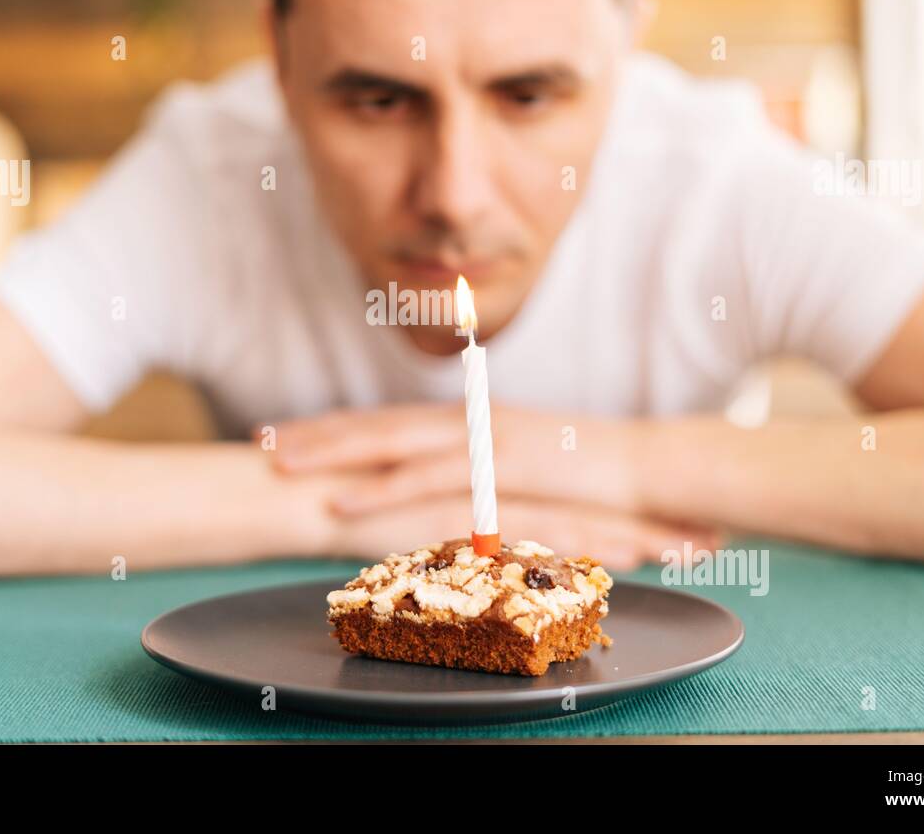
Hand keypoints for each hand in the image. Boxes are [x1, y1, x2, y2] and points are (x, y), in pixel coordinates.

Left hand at [259, 403, 723, 570]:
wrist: (663, 468)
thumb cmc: (605, 477)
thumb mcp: (539, 473)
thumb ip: (493, 476)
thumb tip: (459, 496)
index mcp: (476, 421)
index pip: (394, 420)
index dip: (341, 427)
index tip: (293, 434)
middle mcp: (473, 420)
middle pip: (378, 422)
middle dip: (317, 431)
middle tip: (260, 441)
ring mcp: (486, 438)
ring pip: (392, 443)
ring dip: (332, 454)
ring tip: (279, 468)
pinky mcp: (502, 466)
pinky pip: (430, 479)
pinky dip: (382, 489)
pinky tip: (340, 502)